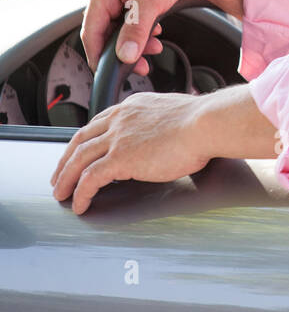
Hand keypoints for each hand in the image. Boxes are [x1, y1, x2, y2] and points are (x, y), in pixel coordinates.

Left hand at [50, 93, 211, 214]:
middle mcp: (120, 119)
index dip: (84, 140)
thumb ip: (159, 123)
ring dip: (66, 178)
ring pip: (79, 159)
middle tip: (60, 175)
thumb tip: (164, 135)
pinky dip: (81, 193)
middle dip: (66, 159)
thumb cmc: (201, 121)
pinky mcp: (120, 158)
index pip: (98, 122)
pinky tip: (80, 204)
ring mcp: (118, 137)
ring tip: (61, 193)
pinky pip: (90, 179)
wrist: (205, 124)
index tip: (79, 151)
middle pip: (80, 139)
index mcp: (133, 107)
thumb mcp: (172, 114)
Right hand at [81, 0, 195, 75]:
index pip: (90, 30)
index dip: (97, 54)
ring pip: (119, 27)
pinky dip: (141, 31)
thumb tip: (124, 56)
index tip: (106, 71)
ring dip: (135, 41)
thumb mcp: (150, 2)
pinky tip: (155, 34)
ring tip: (154, 48)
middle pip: (105, 31)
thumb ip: (135, 31)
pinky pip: (129, 20)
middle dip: (123, 49)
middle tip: (140, 64)